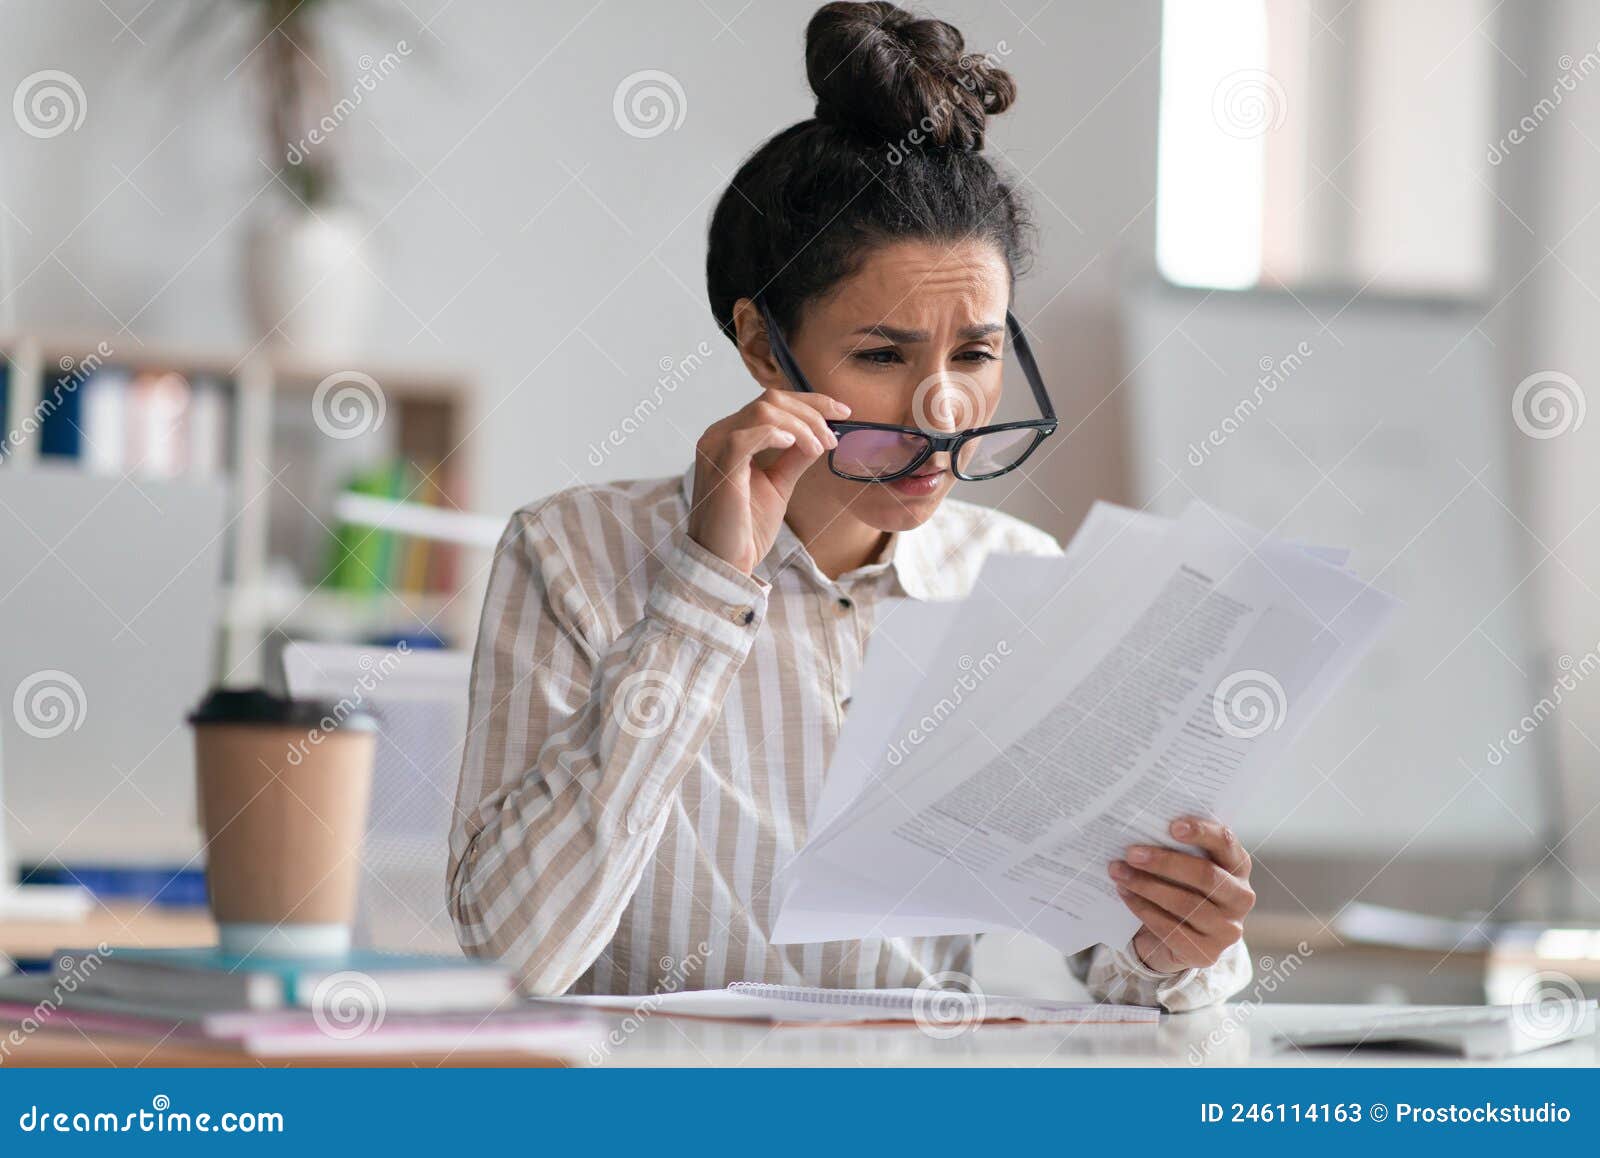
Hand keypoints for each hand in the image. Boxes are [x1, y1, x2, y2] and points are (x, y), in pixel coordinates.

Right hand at [688, 387, 849, 573]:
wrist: (725, 562)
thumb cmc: (746, 528)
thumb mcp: (778, 485)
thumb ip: (794, 457)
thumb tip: (820, 435)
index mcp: (730, 436)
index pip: (771, 402)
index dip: (811, 402)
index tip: (843, 413)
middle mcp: (718, 435)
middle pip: (770, 400)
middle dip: (811, 413)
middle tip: (833, 439)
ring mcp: (715, 448)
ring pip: (763, 411)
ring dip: (801, 426)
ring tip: (820, 448)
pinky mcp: (719, 467)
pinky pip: (746, 436)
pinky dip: (775, 434)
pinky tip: (795, 444)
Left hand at [1109, 816, 1253, 973]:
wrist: (1180, 939)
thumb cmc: (1181, 888)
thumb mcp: (1186, 866)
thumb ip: (1176, 848)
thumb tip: (1140, 829)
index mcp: (1238, 866)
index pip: (1226, 843)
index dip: (1202, 832)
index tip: (1172, 826)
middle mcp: (1240, 898)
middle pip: (1205, 875)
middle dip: (1164, 862)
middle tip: (1131, 853)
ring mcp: (1227, 929)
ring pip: (1185, 904)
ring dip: (1146, 886)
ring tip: (1119, 872)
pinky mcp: (1206, 953)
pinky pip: (1171, 929)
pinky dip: (1143, 909)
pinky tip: (1125, 894)